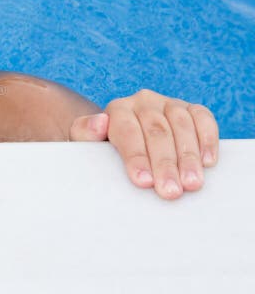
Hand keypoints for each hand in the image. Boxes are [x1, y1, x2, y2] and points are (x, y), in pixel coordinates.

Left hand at [69, 89, 218, 199]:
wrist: (123, 141)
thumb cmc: (105, 149)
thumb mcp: (88, 144)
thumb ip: (85, 133)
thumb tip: (99, 122)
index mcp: (117, 109)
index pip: (127, 132)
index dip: (136, 158)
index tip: (143, 182)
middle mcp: (143, 102)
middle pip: (156, 131)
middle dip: (165, 164)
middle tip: (171, 192)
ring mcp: (168, 103)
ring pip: (181, 125)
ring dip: (188, 157)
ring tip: (192, 184)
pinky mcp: (191, 109)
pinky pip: (203, 118)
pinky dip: (208, 139)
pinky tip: (208, 162)